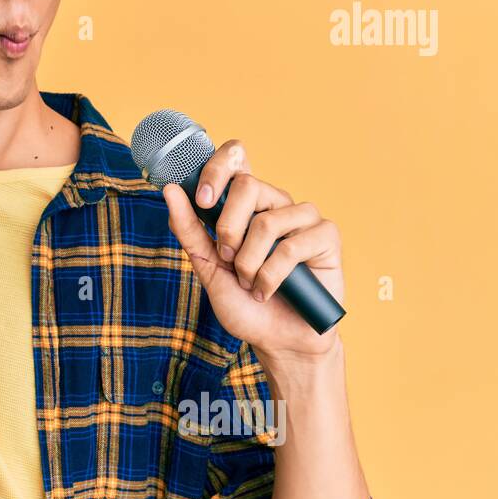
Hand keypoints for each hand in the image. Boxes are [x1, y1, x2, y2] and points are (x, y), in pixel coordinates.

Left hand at [161, 139, 344, 364]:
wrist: (277, 340)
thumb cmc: (244, 303)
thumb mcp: (207, 266)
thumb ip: (190, 229)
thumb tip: (170, 190)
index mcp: (246, 203)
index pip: (236, 158)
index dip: (217, 168)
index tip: (202, 200)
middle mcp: (276, 202)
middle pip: (247, 186)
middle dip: (228, 230)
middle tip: (228, 259)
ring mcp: (303, 217)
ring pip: (267, 221)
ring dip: (249, 262)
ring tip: (250, 283)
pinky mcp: (327, 236)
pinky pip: (292, 246)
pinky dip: (272, 276)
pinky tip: (268, 291)